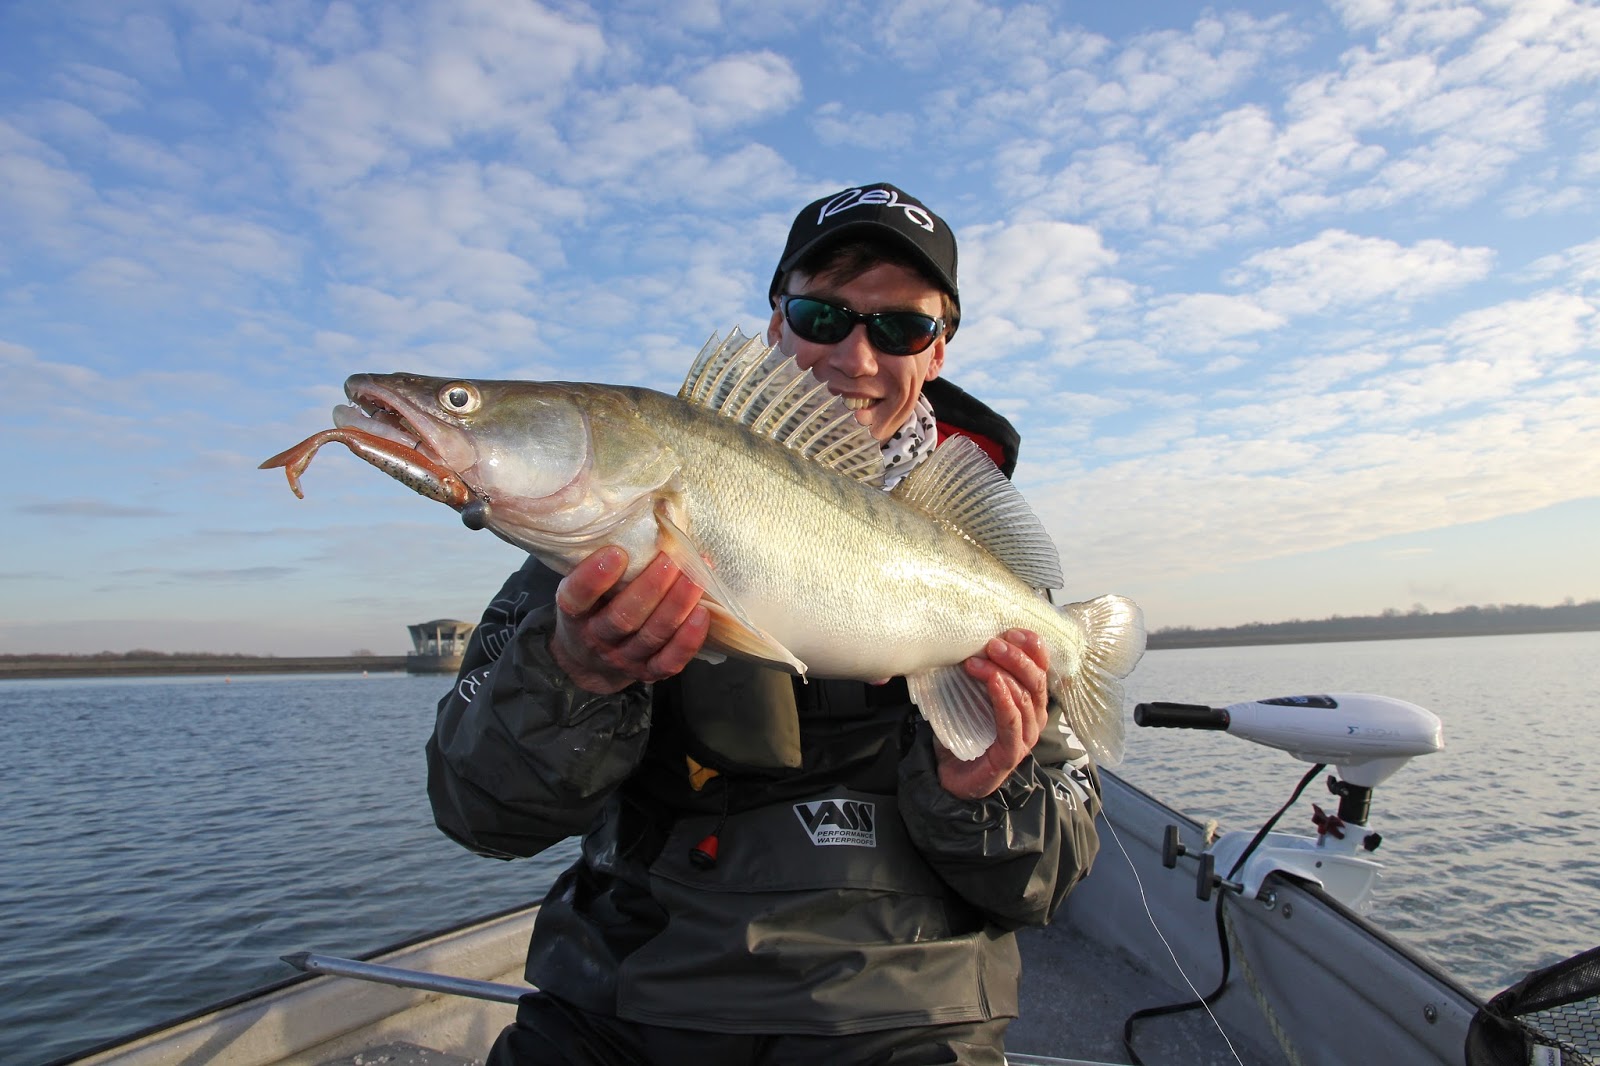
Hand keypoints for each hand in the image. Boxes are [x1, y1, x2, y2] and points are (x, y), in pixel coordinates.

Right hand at [548, 547, 709, 693]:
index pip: (577, 597)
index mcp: (574, 612)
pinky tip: (703, 614)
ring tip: (697, 575)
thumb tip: (650, 515)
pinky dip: (688, 640)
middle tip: (672, 559)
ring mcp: (622, 658)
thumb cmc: (594, 606)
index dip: (594, 577)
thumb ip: (602, 561)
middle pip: (623, 617)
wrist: (587, 659)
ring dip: (677, 604)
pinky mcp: (647, 672)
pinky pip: (669, 661)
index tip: (617, 552)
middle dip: (651, 587)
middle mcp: (596, 638)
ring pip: (652, 635)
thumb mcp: (583, 585)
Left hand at [935, 629, 1050, 799]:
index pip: (1041, 668)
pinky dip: (1003, 698)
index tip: (1013, 631)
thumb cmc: (963, 734)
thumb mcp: (970, 695)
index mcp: (1029, 701)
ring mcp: (1025, 737)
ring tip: (978, 662)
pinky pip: (1012, 721)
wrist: (950, 776)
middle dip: (1017, 657)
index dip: (1033, 648)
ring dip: (1002, 673)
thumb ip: (976, 671)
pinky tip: (993, 682)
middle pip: (1036, 680)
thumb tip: (961, 639)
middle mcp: (1033, 717)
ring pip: (1024, 698)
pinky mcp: (1011, 753)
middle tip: (993, 643)